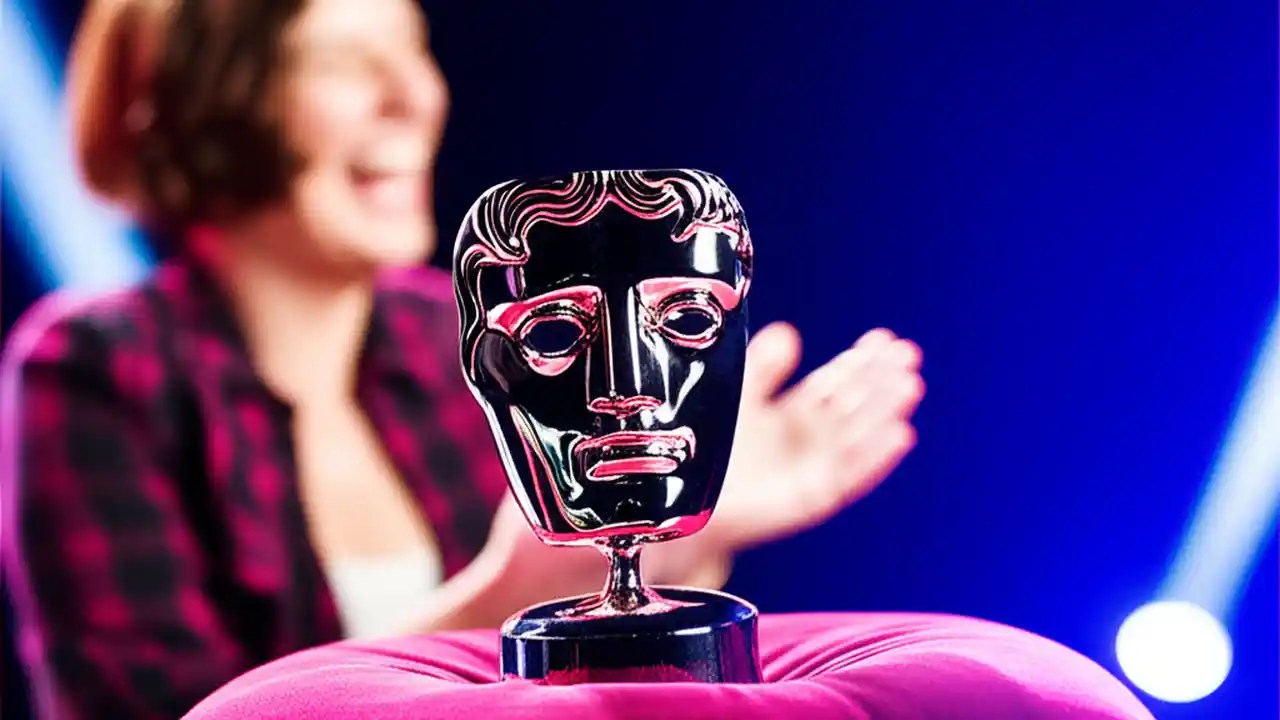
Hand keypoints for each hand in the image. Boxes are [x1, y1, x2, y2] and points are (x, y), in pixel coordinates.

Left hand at [703, 323, 923, 551]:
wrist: (684, 503)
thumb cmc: (706, 454)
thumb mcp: (737, 397)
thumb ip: (763, 368)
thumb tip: (789, 333)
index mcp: (793, 415)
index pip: (836, 383)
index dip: (861, 361)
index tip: (884, 338)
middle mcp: (810, 441)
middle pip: (855, 406)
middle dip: (881, 380)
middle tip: (906, 354)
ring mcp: (813, 468)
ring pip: (859, 435)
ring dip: (885, 411)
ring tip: (908, 384)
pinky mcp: (811, 496)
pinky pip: (848, 475)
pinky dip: (874, 456)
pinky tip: (898, 433)